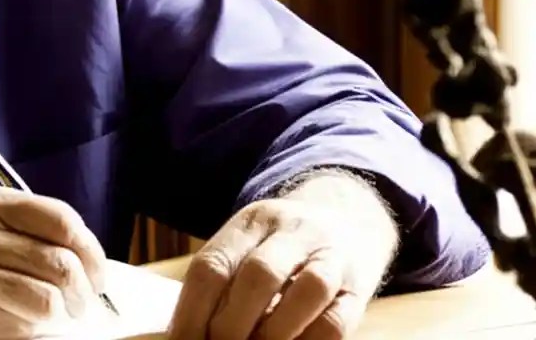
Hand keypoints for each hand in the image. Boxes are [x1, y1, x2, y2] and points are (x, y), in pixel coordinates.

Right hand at [0, 183, 113, 339]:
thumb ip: (13, 229)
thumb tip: (77, 261)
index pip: (60, 219)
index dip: (90, 250)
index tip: (97, 272)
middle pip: (59, 259)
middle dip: (85, 289)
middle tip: (86, 304)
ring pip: (46, 294)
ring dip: (65, 313)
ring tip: (62, 318)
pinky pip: (19, 319)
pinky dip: (35, 326)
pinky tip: (27, 324)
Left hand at [168, 171, 397, 339]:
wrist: (349, 218)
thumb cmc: (279, 246)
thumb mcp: (247, 244)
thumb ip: (222, 281)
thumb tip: (188, 333)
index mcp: (252, 222)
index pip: (212, 265)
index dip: (190, 312)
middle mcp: (293, 232)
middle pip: (258, 276)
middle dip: (231, 325)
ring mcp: (331, 257)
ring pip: (307, 291)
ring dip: (274, 334)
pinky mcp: (359, 288)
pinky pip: (336, 321)